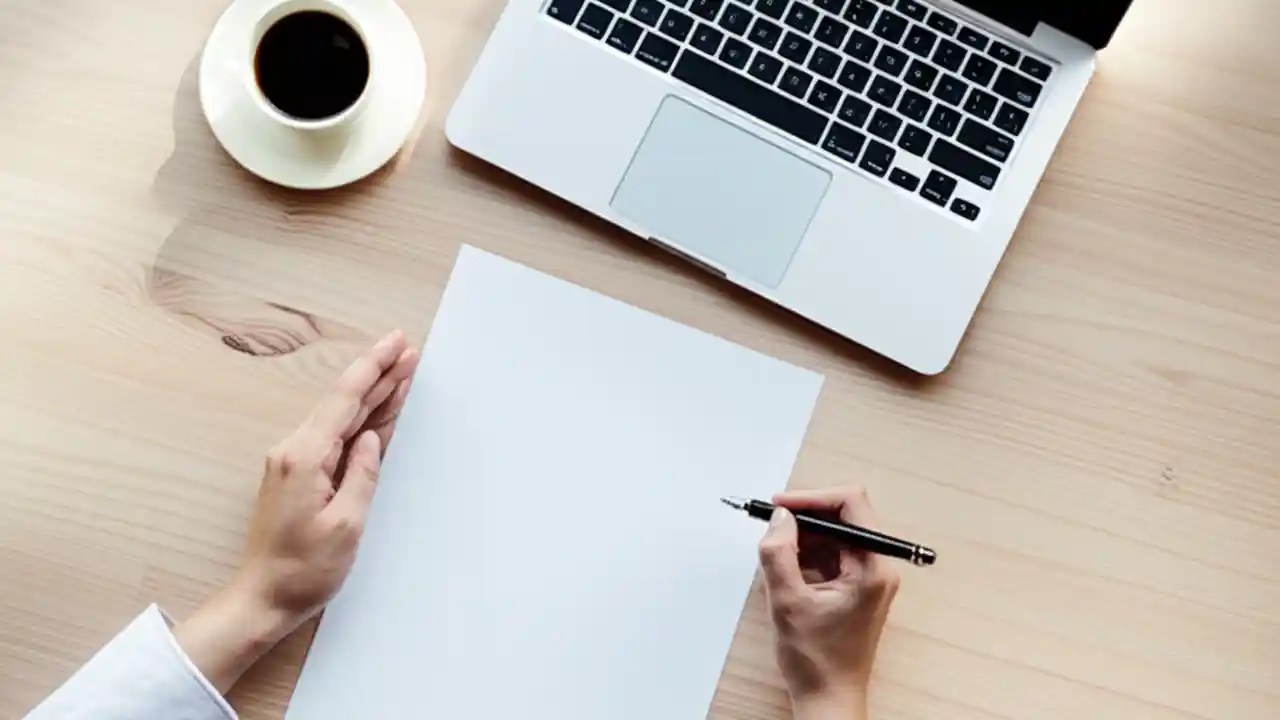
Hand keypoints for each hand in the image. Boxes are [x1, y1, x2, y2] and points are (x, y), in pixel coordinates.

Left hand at [174, 330, 419, 692]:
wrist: (262, 598)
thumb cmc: (303, 570)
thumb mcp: (346, 525)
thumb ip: (362, 474)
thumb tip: (373, 437)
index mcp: (305, 457)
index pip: (346, 400)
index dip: (374, 368)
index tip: (398, 344)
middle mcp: (294, 451)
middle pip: (344, 402)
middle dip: (379, 375)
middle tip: (408, 351)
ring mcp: (294, 462)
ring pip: (341, 418)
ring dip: (372, 396)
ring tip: (402, 373)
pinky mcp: (298, 476)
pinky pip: (335, 438)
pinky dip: (360, 422)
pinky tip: (378, 413)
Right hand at [758, 487, 900, 719]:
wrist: (829, 699)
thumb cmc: (816, 661)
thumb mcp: (787, 602)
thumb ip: (779, 554)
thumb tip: (779, 518)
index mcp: (873, 568)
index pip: (851, 504)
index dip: (812, 498)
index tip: (781, 506)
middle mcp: (878, 567)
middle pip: (844, 516)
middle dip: (805, 516)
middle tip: (772, 523)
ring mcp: (869, 578)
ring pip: (835, 535)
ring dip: (804, 535)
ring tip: (775, 549)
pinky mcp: (856, 587)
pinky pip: (832, 554)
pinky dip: (807, 553)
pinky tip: (786, 567)